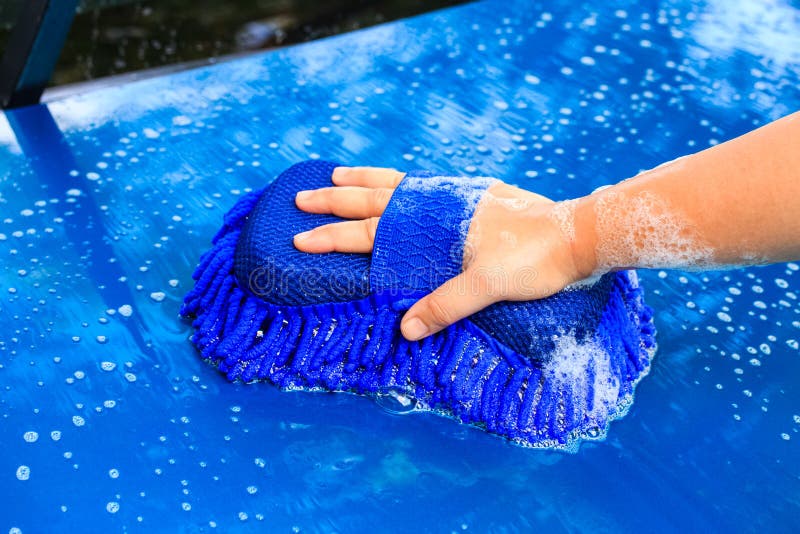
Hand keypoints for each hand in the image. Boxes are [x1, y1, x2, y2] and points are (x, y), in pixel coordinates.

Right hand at [293, 167, 593, 340]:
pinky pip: (420, 184)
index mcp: (433, 221)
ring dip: (362, 181)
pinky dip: (396, 181)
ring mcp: (453, 196)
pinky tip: (393, 183)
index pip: (370, 230)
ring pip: (395, 183)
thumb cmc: (534, 259)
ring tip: (336, 176)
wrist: (574, 234)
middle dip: (334, 201)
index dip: (333, 236)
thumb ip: (446, 303)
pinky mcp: (470, 195)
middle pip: (374, 199)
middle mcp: (437, 202)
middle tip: (301, 199)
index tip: (300, 238)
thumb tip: (406, 329)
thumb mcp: (488, 285)